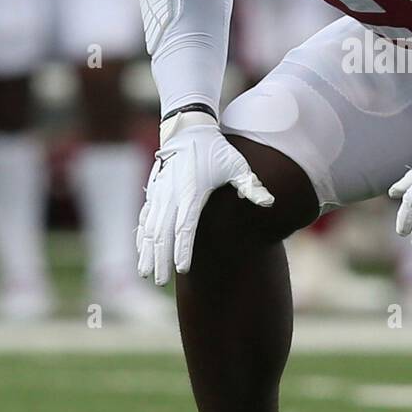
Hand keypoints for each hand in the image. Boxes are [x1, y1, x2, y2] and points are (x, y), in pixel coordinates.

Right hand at [137, 111, 273, 284]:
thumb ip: (251, 186)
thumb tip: (270, 202)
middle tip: (159, 281)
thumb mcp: (236, 165)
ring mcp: (159, 194)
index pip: (185, 227)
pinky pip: (144, 218)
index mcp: (192, 193)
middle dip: (160, 259)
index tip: (182, 269)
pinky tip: (141, 252)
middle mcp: (171, 196)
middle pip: (162, 234)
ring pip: (149, 228)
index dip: (182, 249)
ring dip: (146, 252)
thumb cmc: (216, 150)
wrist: (189, 130)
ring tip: (146, 273)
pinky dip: (141, 237)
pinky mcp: (154, 192)